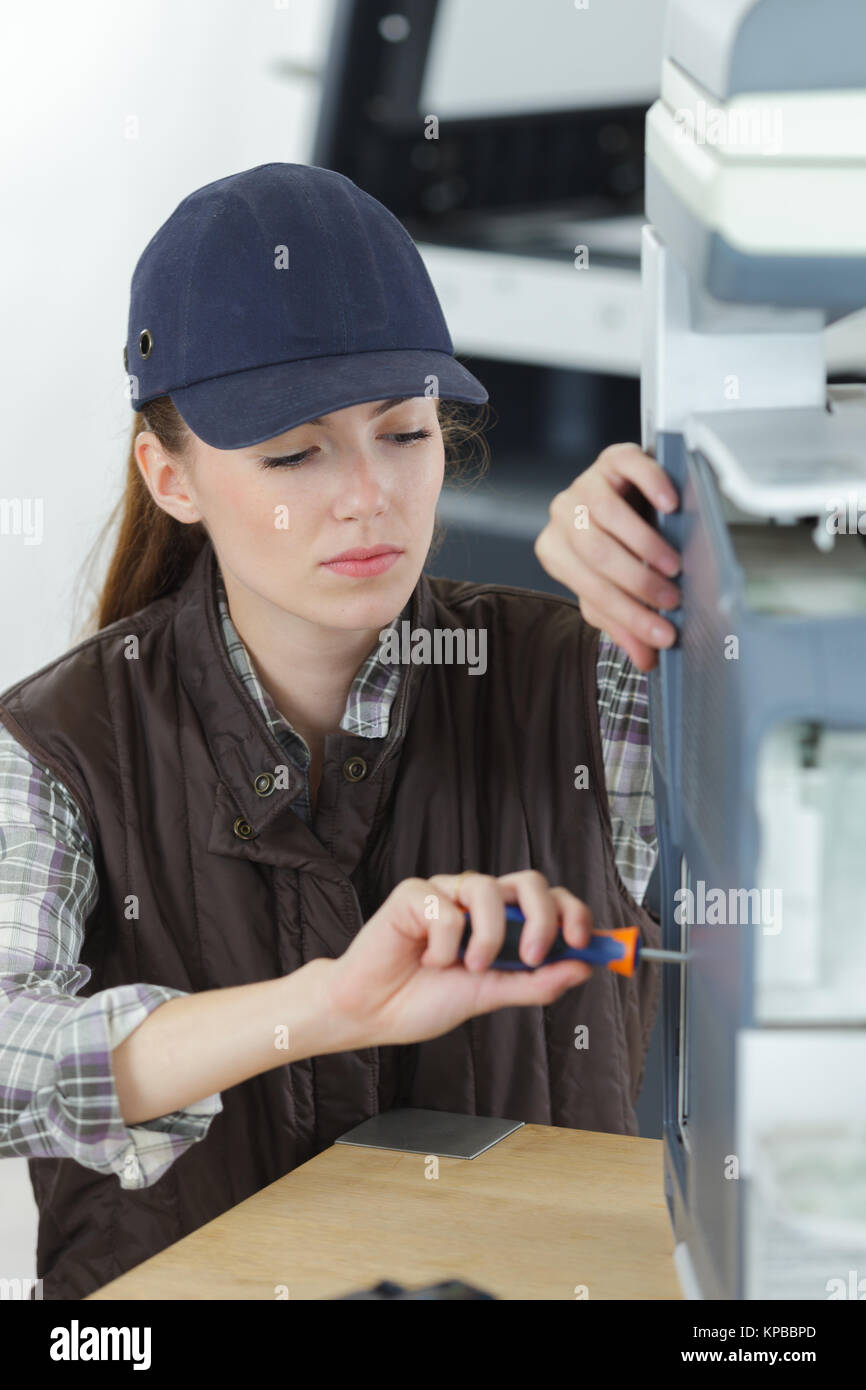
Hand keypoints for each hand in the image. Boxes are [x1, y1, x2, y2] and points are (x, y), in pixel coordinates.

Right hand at [325, 870, 592, 1047]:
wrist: (372, 1013)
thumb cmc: (423, 999)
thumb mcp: (490, 996)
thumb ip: (535, 982)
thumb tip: (582, 968)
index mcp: (500, 921)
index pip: (549, 900)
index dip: (574, 914)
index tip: (583, 944)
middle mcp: (477, 901)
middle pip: (529, 881)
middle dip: (541, 917)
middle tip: (532, 956)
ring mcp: (446, 894)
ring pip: (488, 888)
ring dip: (486, 937)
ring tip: (467, 967)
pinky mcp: (413, 894)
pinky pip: (445, 907)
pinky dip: (443, 944)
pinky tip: (426, 959)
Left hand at [534, 442, 681, 671]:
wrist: (627, 498)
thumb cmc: (617, 547)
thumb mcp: (614, 587)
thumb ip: (625, 622)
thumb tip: (647, 659)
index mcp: (555, 552)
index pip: (591, 589)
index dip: (629, 615)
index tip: (662, 634)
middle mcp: (563, 516)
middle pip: (597, 554)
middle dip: (637, 583)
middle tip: (671, 600)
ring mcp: (585, 484)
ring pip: (609, 516)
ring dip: (645, 545)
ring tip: (673, 566)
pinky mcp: (612, 458)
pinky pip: (629, 467)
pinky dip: (652, 486)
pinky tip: (671, 506)